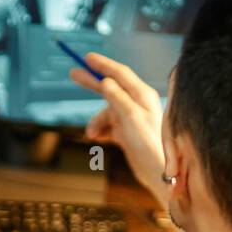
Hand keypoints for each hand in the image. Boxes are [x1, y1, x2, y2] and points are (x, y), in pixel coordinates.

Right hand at [70, 52, 168, 206]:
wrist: (157, 173)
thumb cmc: (150, 146)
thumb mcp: (131, 118)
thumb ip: (118, 99)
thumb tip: (105, 82)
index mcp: (142, 96)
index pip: (120, 74)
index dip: (103, 65)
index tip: (87, 58)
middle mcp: (138, 105)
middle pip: (111, 88)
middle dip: (92, 83)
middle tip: (73, 74)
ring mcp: (132, 119)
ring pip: (106, 112)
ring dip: (96, 121)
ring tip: (91, 135)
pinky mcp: (127, 134)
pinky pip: (108, 127)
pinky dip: (100, 131)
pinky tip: (97, 139)